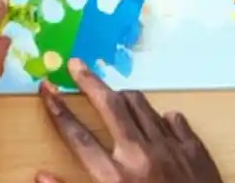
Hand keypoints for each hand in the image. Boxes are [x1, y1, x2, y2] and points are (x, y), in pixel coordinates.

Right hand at [37, 59, 221, 182]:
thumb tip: (39, 175)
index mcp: (115, 178)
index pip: (78, 136)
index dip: (59, 111)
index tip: (47, 89)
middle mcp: (140, 156)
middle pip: (110, 106)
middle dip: (89, 82)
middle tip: (76, 64)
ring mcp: (170, 149)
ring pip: (141, 106)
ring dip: (123, 97)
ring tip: (113, 94)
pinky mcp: (194, 150)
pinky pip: (173, 119)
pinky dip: (160, 117)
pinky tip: (156, 122)